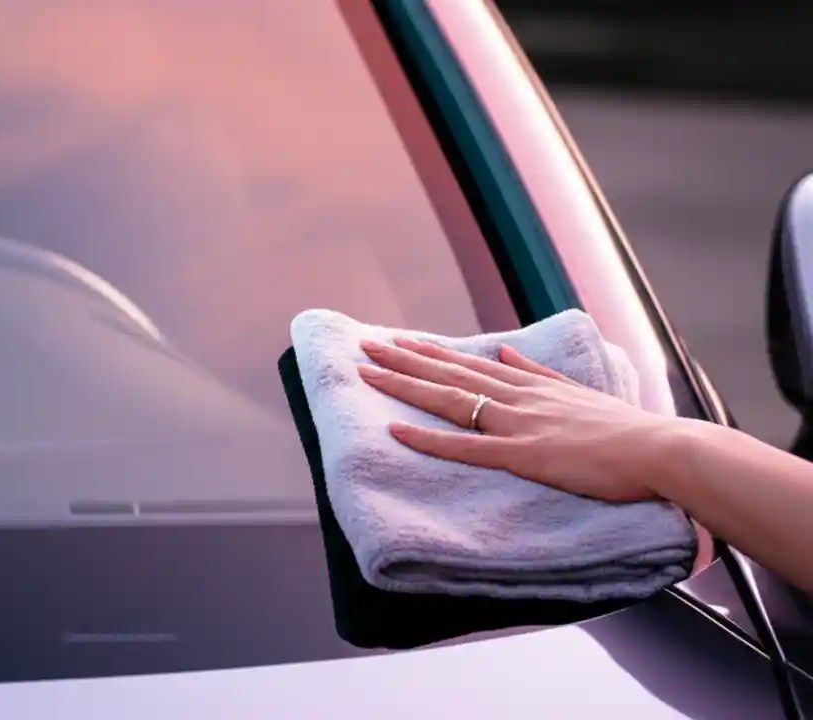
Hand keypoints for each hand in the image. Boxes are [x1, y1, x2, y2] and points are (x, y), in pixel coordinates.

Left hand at [357, 337, 684, 501]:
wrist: (661, 450)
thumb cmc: (627, 432)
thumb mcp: (578, 393)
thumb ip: (538, 374)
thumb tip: (506, 352)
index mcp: (531, 387)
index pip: (469, 364)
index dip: (431, 353)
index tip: (400, 340)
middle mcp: (517, 398)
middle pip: (448, 373)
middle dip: (403, 358)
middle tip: (365, 345)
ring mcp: (517, 424)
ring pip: (448, 399)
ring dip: (404, 385)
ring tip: (367, 372)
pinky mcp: (522, 455)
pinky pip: (464, 446)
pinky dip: (427, 438)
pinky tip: (395, 431)